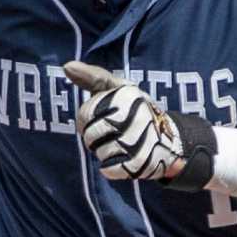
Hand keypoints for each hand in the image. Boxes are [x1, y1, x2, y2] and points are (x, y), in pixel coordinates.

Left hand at [67, 61, 187, 182]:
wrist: (169, 139)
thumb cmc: (136, 109)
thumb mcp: (117, 87)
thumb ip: (92, 77)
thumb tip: (67, 67)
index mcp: (127, 95)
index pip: (84, 114)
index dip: (89, 118)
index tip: (107, 115)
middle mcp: (135, 116)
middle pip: (90, 135)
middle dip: (96, 137)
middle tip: (115, 133)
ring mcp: (139, 140)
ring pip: (99, 153)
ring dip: (105, 152)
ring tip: (123, 144)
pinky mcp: (140, 163)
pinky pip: (109, 169)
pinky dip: (112, 168)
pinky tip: (125, 159)